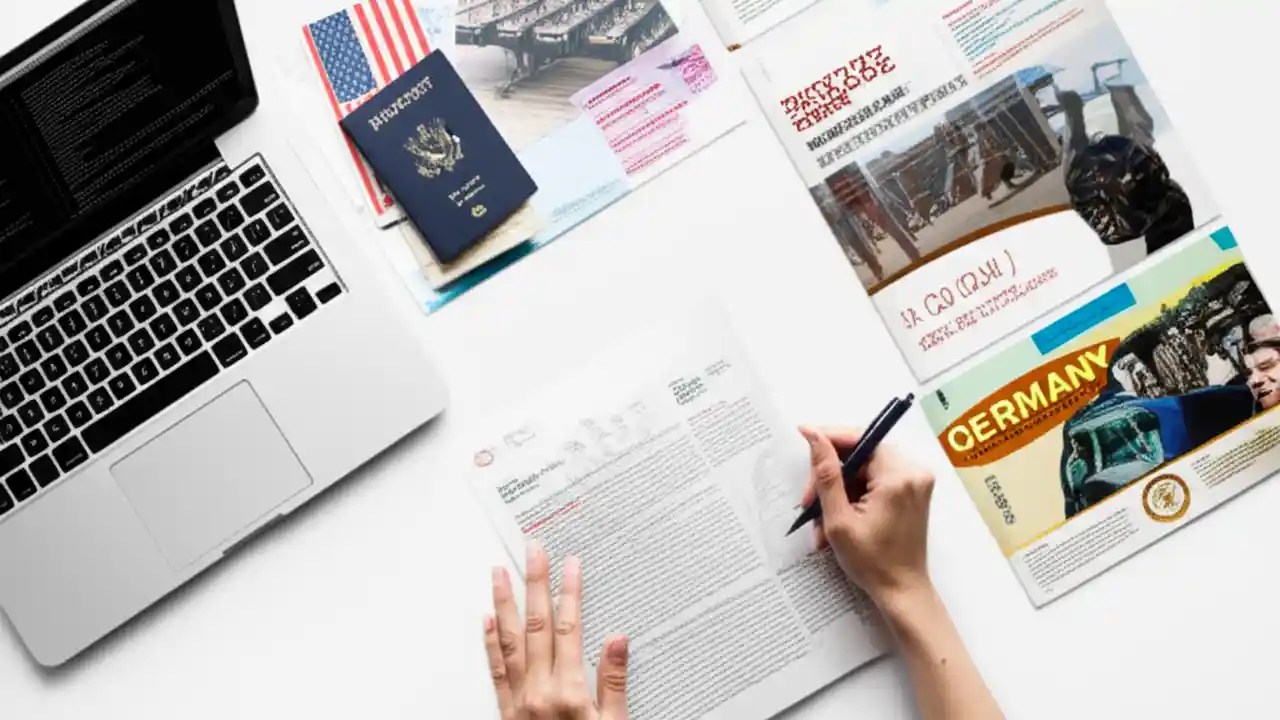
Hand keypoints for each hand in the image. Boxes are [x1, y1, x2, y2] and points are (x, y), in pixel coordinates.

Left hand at [485, 541, 629, 719]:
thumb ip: (613, 684)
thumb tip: (617, 640)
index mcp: (568, 692)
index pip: (569, 629)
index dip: (570, 593)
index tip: (571, 563)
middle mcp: (537, 691)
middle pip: (537, 625)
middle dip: (535, 584)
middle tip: (533, 550)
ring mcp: (517, 701)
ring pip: (509, 640)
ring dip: (504, 603)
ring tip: (498, 572)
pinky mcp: (505, 712)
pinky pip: (494, 670)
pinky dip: (490, 641)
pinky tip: (487, 619)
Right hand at [799, 426, 934, 606]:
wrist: (902, 591)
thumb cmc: (873, 563)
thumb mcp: (839, 519)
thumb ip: (825, 474)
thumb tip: (814, 436)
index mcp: (898, 477)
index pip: (859, 439)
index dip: (828, 438)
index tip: (803, 437)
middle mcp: (913, 472)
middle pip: (860, 454)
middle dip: (830, 476)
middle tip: (809, 502)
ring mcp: (915, 481)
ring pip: (864, 468)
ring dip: (838, 490)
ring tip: (821, 521)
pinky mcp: (912, 491)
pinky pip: (875, 479)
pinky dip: (853, 495)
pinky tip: (838, 518)